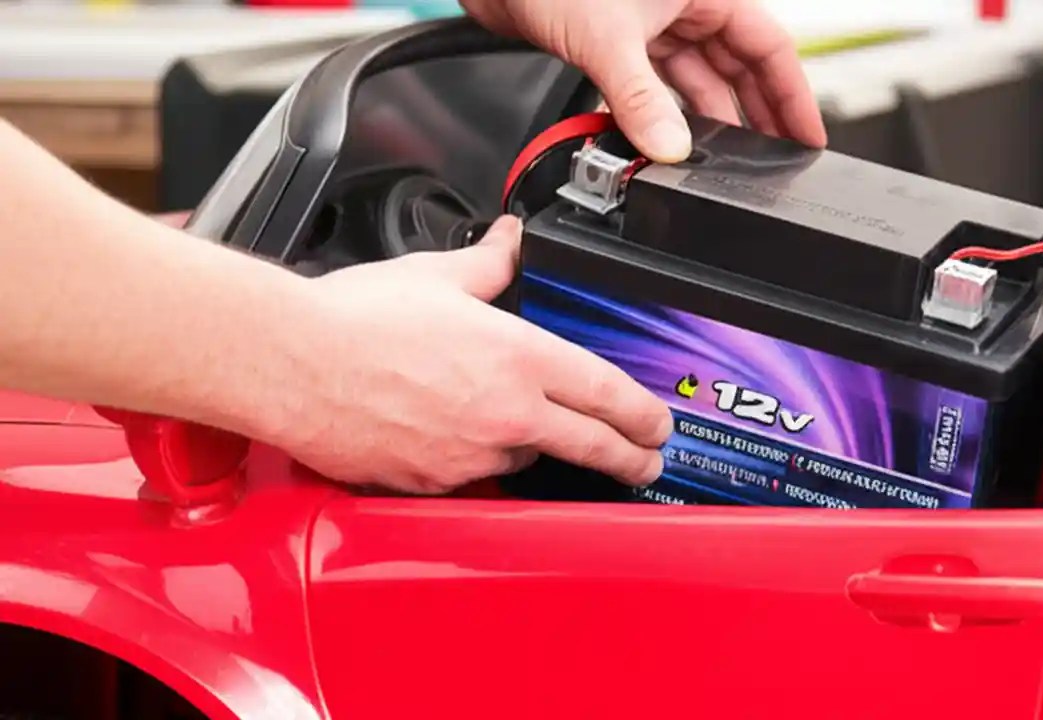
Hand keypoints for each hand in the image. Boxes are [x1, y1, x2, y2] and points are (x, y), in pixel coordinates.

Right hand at [265, 216, 671, 494]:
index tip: (658, 425)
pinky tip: (454, 435)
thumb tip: (513, 241)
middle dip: (628, 457)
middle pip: (590, 446)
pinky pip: (472, 475)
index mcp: (519, 358)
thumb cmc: (355, 319)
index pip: (607, 393)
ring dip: (531, 443)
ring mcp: (470, 456)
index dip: (643, 415)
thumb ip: (492, 263)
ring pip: (524, 456)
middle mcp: (505, 414)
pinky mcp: (432, 483)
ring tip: (509, 421)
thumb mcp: (438, 275)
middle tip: (643, 462)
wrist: (290, 365)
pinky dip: (475, 459)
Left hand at [461, 0, 826, 162]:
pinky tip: (668, 139)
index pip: (770, 48)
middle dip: (755, 116)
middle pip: (739, 67)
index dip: (792, 97)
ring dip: (706, 118)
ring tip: (722, 161)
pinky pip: (659, 81)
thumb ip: (641, 101)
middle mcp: (687, 3)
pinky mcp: (621, 38)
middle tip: (771, 163)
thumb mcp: (608, 40)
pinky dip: (665, 110)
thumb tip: (670, 149)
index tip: (807, 138)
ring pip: (698, 77)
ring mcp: (655, 20)